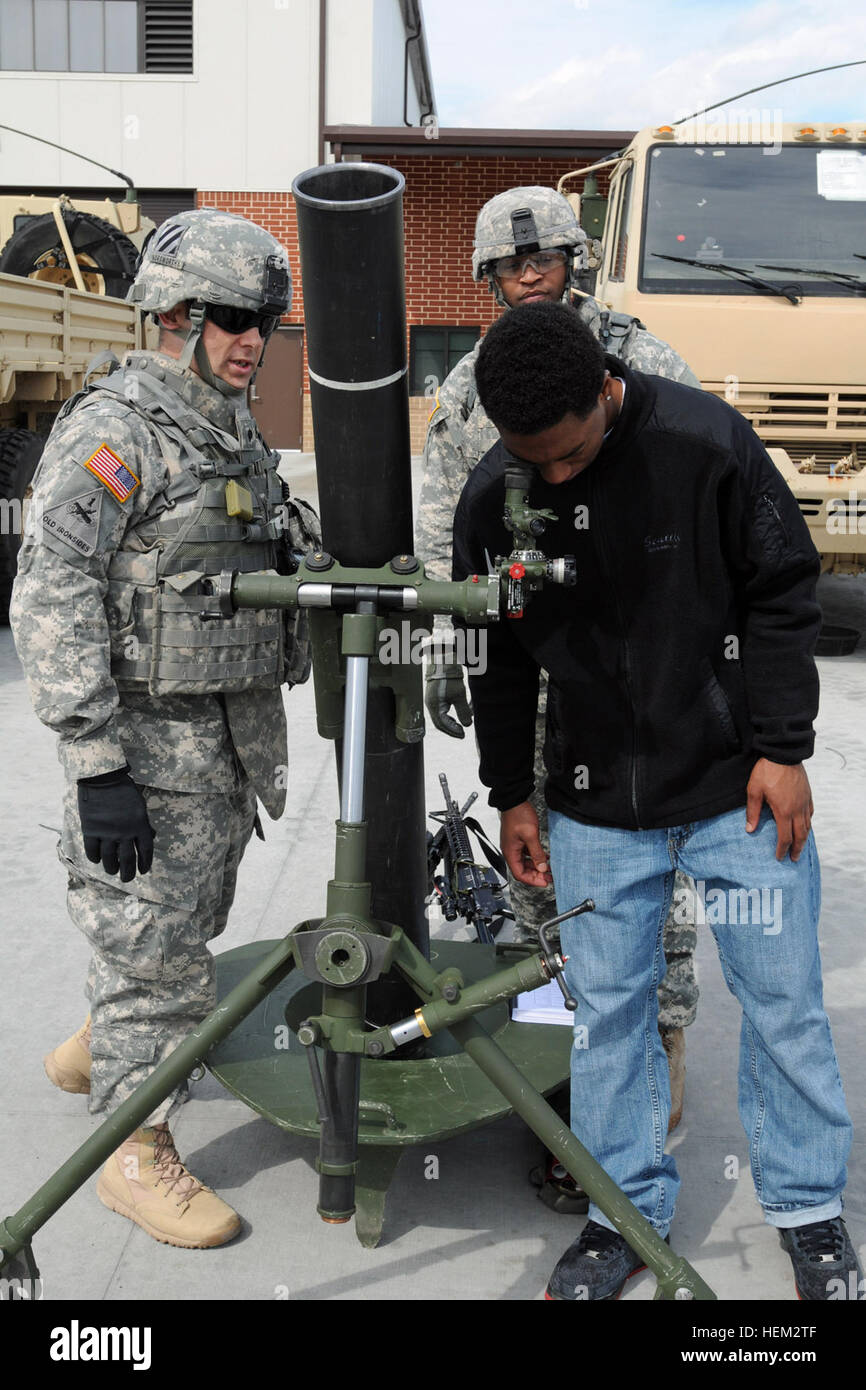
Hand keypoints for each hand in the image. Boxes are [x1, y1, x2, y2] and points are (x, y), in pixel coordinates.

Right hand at [77, 767, 154, 882]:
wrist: (103, 779)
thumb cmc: (125, 791)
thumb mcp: (140, 806)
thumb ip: (144, 824)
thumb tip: (150, 838)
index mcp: (140, 825)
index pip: (145, 851)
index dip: (145, 863)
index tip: (143, 871)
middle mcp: (125, 832)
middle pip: (128, 859)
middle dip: (128, 873)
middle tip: (126, 879)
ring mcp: (107, 832)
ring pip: (109, 858)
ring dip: (111, 868)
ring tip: (112, 871)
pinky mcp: (91, 830)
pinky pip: (92, 850)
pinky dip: (95, 858)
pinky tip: (97, 860)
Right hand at [424, 662, 472, 737]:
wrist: (443, 661)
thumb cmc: (450, 677)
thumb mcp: (460, 695)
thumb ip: (463, 711)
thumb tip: (468, 725)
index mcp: (434, 706)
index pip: (442, 724)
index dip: (453, 731)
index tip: (463, 734)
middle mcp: (430, 705)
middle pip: (439, 723)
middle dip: (451, 730)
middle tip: (462, 734)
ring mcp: (431, 701)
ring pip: (440, 718)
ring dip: (450, 724)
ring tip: (460, 727)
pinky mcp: (435, 697)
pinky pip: (441, 711)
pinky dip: (449, 717)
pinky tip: (458, 717)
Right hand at [501, 801, 552, 886]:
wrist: (514, 801)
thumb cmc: (518, 815)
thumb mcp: (531, 835)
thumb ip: (536, 853)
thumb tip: (542, 867)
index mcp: (510, 852)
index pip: (520, 874)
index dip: (532, 880)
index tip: (544, 882)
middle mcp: (511, 851)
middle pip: (523, 870)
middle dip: (536, 875)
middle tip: (549, 877)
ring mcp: (514, 846)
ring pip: (525, 862)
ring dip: (537, 866)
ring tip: (548, 869)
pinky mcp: (518, 840)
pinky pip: (527, 854)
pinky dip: (535, 857)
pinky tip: (544, 857)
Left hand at [745, 758, 812, 861]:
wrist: (784, 753)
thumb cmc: (766, 771)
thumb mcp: (754, 790)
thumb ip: (752, 811)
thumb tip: (750, 830)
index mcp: (784, 811)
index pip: (785, 837)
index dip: (782, 849)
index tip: (779, 857)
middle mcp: (797, 809)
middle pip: (800, 835)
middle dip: (796, 849)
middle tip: (793, 859)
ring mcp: (805, 801)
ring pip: (807, 825)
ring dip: (804, 838)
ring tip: (800, 846)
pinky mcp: (807, 794)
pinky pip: (810, 813)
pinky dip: (808, 822)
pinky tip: (805, 825)